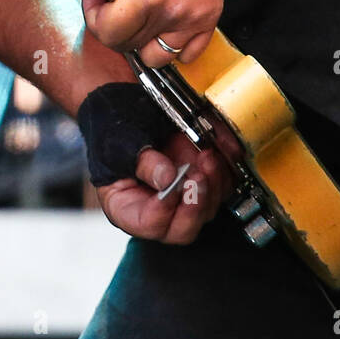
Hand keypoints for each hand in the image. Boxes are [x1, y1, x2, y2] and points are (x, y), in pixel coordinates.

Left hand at [47, 0, 233, 67]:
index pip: (108, 33)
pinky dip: (175, 46)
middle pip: (130, 46)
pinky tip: (164, 26)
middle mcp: (171, 12)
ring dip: (142, 41)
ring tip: (138, 17)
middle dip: (113, 25)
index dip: (93, 15)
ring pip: (158, 56)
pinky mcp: (210, 12)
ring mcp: (193, 16)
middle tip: (113, 0)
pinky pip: (191, 52)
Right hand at [96, 129, 236, 245]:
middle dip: (194, 206)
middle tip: (197, 179)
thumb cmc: (115, 131)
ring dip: (212, 186)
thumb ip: (142, 162)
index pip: (147, 224)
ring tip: (206, 157)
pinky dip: (224, 173)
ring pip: (207, 210)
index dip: (162, 211)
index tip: (170, 186)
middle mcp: (157, 209)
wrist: (129, 110)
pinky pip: (221, 189)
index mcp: (127, 207)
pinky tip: (217, 153)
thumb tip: (167, 178)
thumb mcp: (120, 143)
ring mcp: (182, 197)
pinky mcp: (201, 183)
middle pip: (183, 229)